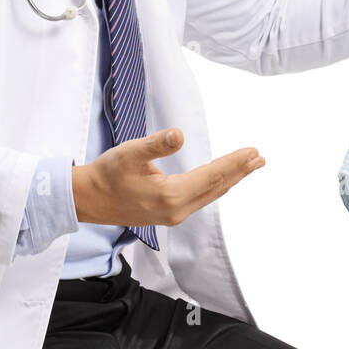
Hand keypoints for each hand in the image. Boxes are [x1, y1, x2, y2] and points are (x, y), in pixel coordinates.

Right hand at [72, 128, 264, 226]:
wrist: (88, 200)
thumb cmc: (107, 174)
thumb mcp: (129, 153)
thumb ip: (156, 144)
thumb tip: (179, 134)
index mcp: (171, 196)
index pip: (212, 176)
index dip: (234, 163)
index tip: (253, 152)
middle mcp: (177, 210)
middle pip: (216, 188)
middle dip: (239, 172)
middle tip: (260, 159)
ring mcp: (173, 215)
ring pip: (210, 195)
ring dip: (230, 179)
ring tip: (248, 167)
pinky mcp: (168, 214)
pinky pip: (200, 198)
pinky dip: (215, 186)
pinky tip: (220, 180)